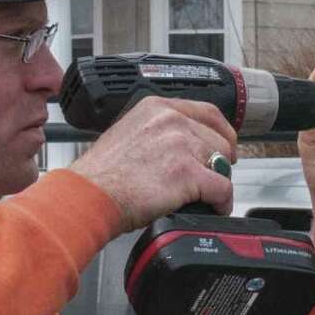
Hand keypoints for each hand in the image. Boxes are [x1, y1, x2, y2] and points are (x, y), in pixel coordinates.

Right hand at [68, 97, 238, 230]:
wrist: (89, 195)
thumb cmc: (102, 174)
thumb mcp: (128, 133)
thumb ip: (158, 132)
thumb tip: (182, 145)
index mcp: (157, 108)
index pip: (208, 112)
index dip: (222, 132)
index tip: (225, 145)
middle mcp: (172, 120)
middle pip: (220, 139)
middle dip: (221, 161)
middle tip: (213, 177)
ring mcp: (181, 145)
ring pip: (223, 163)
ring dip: (219, 181)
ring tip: (209, 195)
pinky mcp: (187, 172)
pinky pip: (222, 188)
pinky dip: (222, 202)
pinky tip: (214, 207)